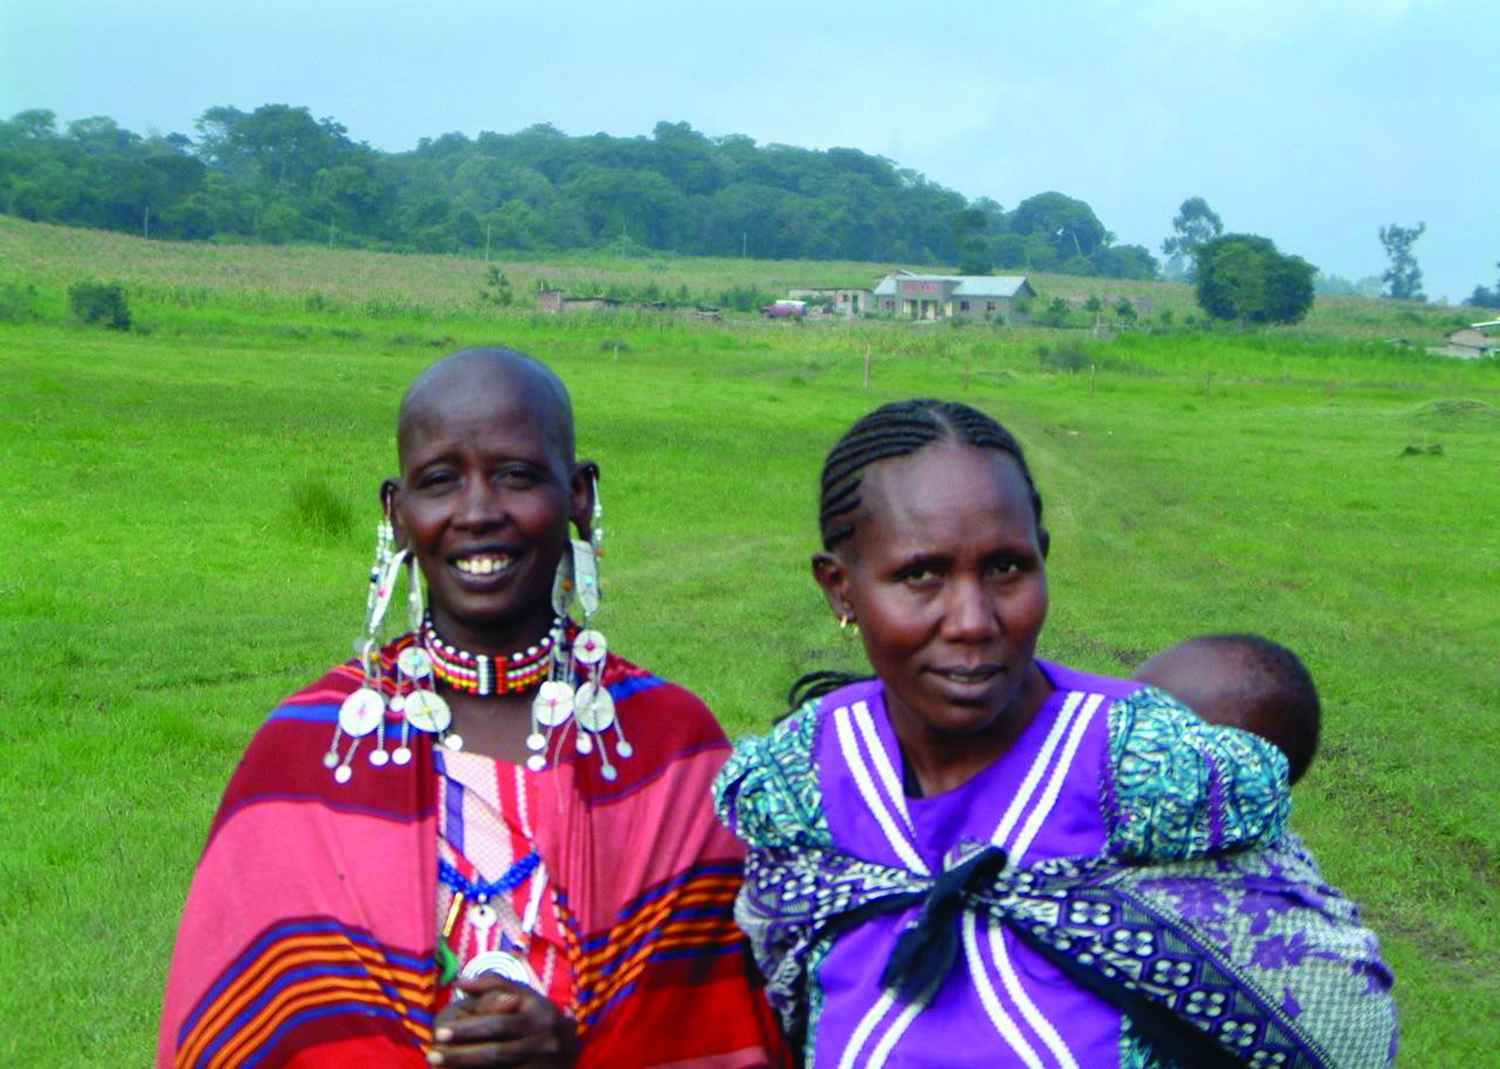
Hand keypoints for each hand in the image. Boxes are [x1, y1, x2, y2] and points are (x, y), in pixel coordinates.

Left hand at [429, 975, 579, 1067]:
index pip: (498, 1024)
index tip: (440, 1032)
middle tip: (432, 1054)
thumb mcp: (523, 993)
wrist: (570, 1045)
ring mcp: (540, 1065)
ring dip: (466, 1068)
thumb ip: (493, 984)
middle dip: (461, 1054)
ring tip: (439, 1065)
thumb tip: (460, 983)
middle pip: (496, 1053)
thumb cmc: (538, 1013)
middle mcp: (542, 1042)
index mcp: (537, 1016)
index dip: (468, 1029)